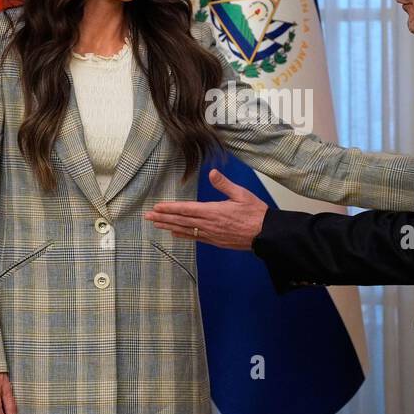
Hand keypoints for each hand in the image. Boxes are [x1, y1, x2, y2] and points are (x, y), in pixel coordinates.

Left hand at [145, 168, 266, 249]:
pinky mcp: (215, 241)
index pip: (187, 209)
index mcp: (214, 211)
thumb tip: (212, 172)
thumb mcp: (241, 194)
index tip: (157, 207)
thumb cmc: (255, 213)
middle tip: (148, 217)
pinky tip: (174, 233)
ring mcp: (211, 234)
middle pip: (181, 221)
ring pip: (185, 230)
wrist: (265, 234)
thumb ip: (224, 184)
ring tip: (156, 225)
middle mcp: (209, 224)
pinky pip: (195, 238)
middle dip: (163, 218)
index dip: (170, 208)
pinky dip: (183, 235)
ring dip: (169, 227)